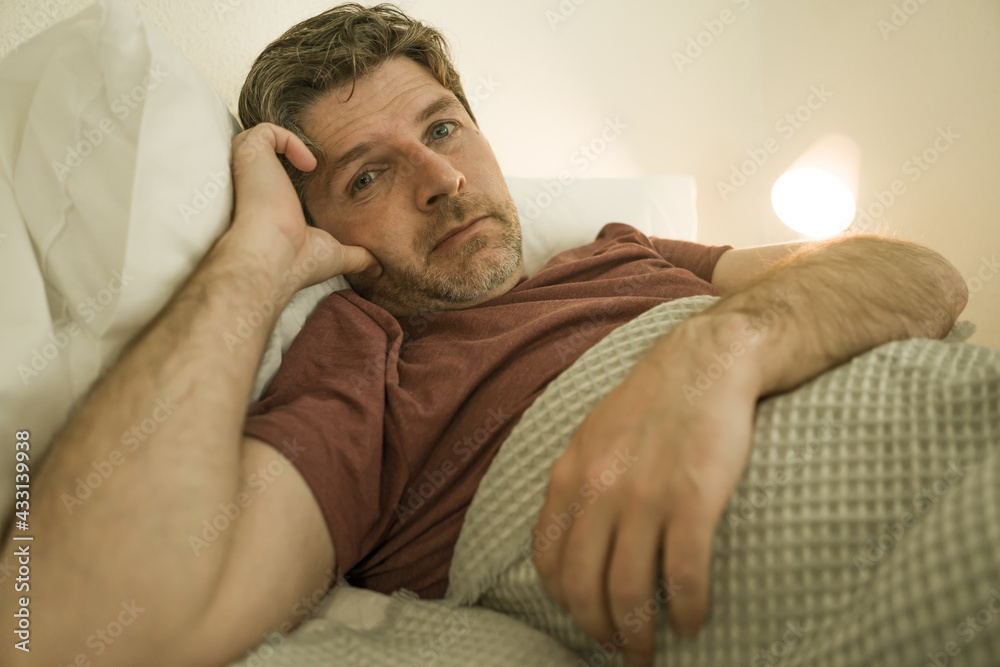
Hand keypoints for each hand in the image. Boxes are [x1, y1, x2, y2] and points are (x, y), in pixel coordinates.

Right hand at [221, 122, 380, 290]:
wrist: (274, 256)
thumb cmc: (297, 260)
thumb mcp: (334, 254)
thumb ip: (356, 256)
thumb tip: (379, 266)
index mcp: (269, 204)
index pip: (284, 179)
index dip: (307, 177)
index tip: (330, 181)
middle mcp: (255, 184)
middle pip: (274, 155)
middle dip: (303, 153)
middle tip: (326, 166)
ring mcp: (249, 167)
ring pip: (266, 138)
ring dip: (294, 144)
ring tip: (315, 165)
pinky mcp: (248, 152)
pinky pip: (267, 131)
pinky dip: (290, 140)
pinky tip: (309, 164)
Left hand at [531, 313, 762, 665]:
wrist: (702, 363)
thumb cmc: (648, 403)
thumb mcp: (591, 436)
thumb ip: (575, 485)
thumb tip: (565, 538)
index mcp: (570, 475)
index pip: (548, 559)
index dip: (563, 600)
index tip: (584, 616)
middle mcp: (599, 490)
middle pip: (584, 587)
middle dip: (598, 630)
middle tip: (617, 647)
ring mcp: (645, 496)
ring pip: (630, 591)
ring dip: (638, 636)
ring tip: (648, 652)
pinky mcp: (694, 499)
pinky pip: (685, 576)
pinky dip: (688, 611)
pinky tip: (693, 623)